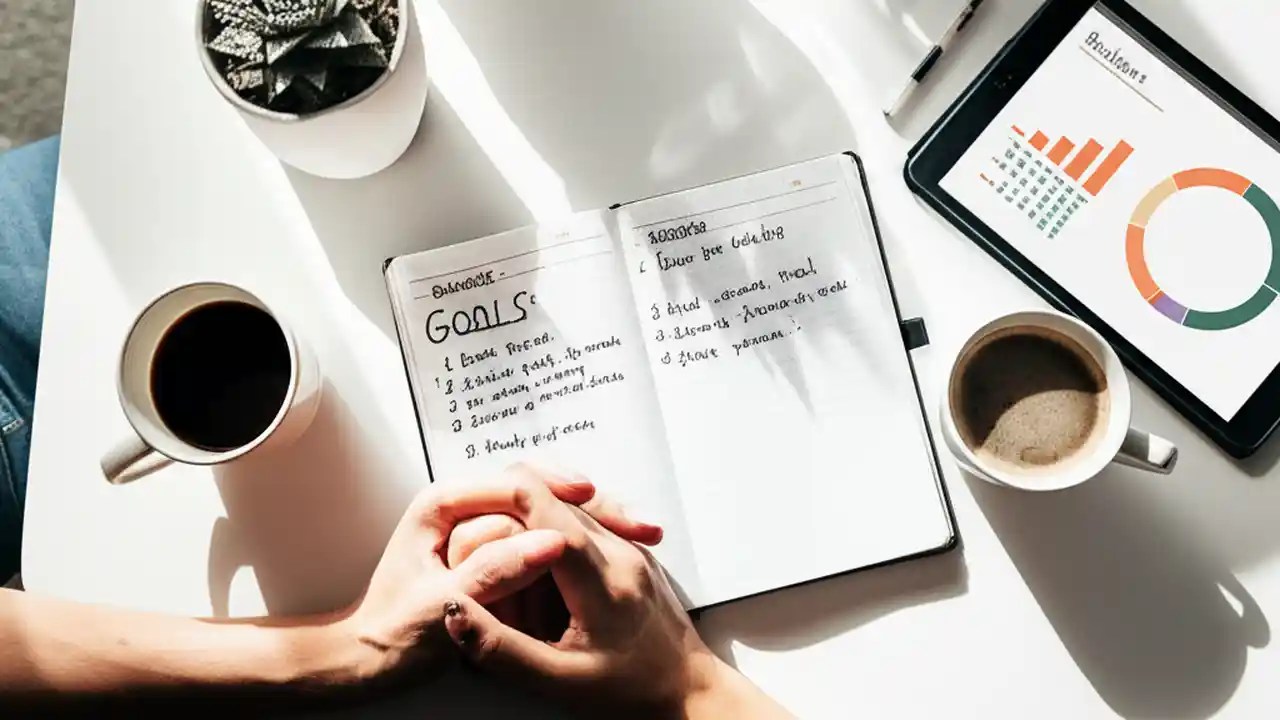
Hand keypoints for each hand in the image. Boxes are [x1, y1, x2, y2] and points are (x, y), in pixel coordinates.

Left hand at [338, 470, 659, 685]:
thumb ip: (494, 572)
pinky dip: (586, 538)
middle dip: (590, 502)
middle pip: (540, 487)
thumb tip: (550, 542)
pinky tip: (620, 550)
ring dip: (596, 519)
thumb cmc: (394, 637)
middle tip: (633, 520)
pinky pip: (551, 531)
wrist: (374, 662)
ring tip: (640, 532)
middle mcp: (466, 505)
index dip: (556, 488)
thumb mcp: (443, 606)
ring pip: (552, 508)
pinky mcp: (502, 548)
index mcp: (443, 505)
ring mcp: (486, 524)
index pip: (512, 481)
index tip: (592, 497)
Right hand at [442, 466, 790, 718]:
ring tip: (507, 547)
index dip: (498, 501)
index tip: (467, 516)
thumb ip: (501, 649)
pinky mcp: (636, 554)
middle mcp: (621, 551)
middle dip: (512, 507)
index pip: (542, 506)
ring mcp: (632, 548)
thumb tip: (454, 612)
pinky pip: (591, 522)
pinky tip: (543, 561)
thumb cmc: (632, 694)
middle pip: (556, 496)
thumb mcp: (559, 681)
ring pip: (574, 504)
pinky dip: (559, 529)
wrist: (692, 695)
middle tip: (478, 530)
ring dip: (536, 516)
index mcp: (600, 577)